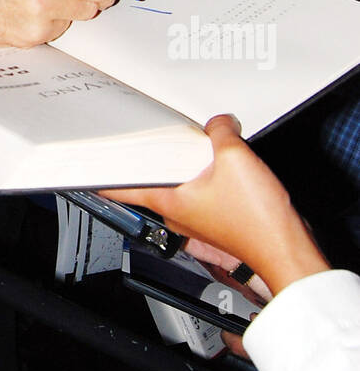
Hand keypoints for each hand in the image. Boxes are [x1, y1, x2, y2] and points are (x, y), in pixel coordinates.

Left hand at [100, 114, 329, 296]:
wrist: (286, 248)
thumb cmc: (256, 222)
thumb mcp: (235, 158)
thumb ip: (220, 131)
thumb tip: (220, 122)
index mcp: (168, 200)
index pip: (120, 187)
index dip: (100, 173)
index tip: (83, 162)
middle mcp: (177, 211)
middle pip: (149, 179)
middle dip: (143, 155)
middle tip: (134, 133)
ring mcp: (197, 216)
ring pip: (176, 182)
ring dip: (177, 161)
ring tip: (180, 137)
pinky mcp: (217, 216)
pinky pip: (200, 187)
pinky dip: (202, 169)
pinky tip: (216, 155)